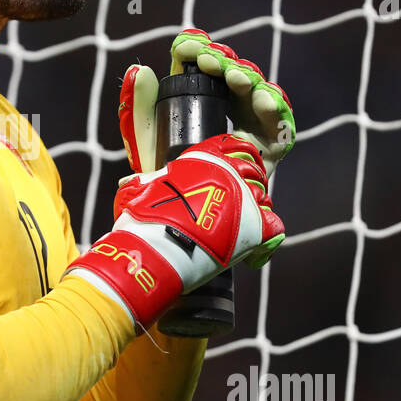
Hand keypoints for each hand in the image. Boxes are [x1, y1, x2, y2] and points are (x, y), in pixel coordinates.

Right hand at [67, 134, 284, 328]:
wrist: (155, 247)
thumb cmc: (143, 218)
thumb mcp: (139, 190)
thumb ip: (141, 184)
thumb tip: (126, 185)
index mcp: (202, 159)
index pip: (233, 145)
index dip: (240, 156)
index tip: (238, 169)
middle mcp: (228, 172)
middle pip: (253, 171)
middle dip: (251, 185)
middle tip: (240, 203)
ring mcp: (244, 197)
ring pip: (264, 198)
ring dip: (257, 212)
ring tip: (242, 230)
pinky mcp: (254, 225)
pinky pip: (274, 226)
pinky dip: (266, 242)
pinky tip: (252, 255)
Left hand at [117, 29, 294, 179]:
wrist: (181, 219)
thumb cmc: (163, 179)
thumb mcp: (147, 141)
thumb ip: (138, 108)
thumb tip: (140, 72)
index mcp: (203, 105)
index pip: (206, 69)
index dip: (199, 51)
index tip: (185, 48)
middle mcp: (230, 113)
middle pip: (234, 76)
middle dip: (223, 61)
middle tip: (206, 60)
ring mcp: (252, 131)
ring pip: (258, 93)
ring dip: (248, 79)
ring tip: (233, 77)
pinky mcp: (269, 153)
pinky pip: (280, 126)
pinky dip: (274, 109)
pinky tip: (262, 101)